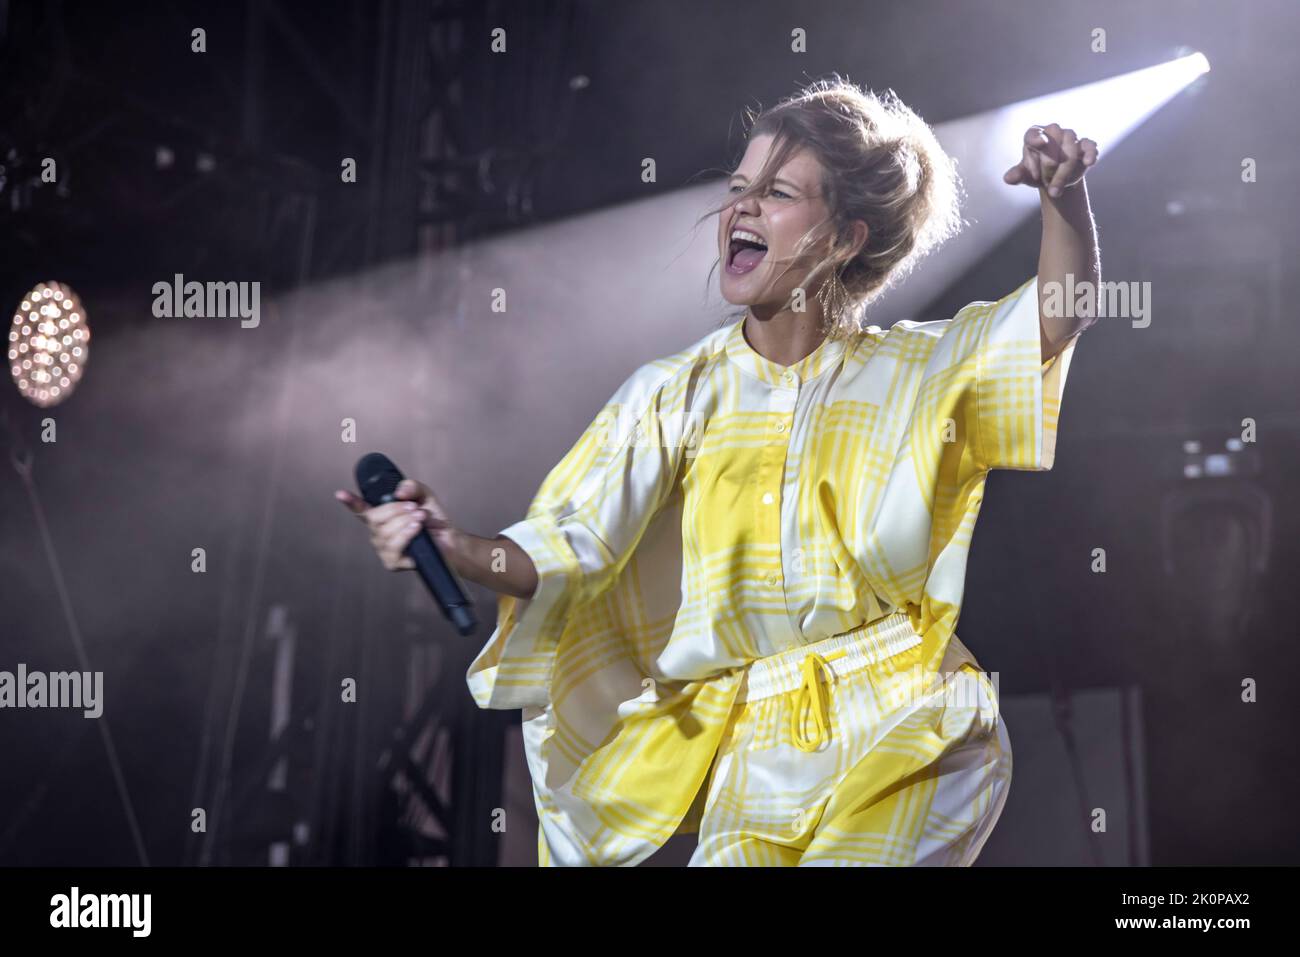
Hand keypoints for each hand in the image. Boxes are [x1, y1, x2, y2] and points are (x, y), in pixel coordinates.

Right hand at [335, 478, 458, 571]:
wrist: (450, 541)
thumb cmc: (433, 519)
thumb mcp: (425, 496)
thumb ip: (412, 487)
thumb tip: (399, 492)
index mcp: (381, 516)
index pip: (361, 509)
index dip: (350, 502)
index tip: (339, 494)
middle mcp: (378, 533)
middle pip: (375, 518)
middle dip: (396, 510)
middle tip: (415, 508)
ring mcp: (383, 548)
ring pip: (385, 532)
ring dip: (405, 521)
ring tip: (421, 518)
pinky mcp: (392, 562)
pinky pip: (394, 546)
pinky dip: (406, 535)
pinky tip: (417, 530)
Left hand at [1003, 123, 1098, 197]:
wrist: (1055, 179)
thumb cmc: (1037, 172)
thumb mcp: (1026, 175)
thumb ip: (1017, 174)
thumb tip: (1008, 178)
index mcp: (1035, 135)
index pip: (1033, 134)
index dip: (1036, 141)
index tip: (1040, 144)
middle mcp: (1052, 131)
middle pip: (1053, 142)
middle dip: (1049, 164)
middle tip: (1044, 182)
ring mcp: (1069, 137)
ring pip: (1070, 146)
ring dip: (1064, 170)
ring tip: (1055, 190)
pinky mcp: (1084, 145)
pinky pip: (1089, 145)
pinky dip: (1090, 153)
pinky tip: (1088, 162)